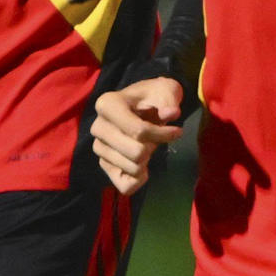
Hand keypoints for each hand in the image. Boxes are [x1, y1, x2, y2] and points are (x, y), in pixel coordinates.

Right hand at [89, 76, 187, 194]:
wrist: (140, 105)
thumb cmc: (152, 96)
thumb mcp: (165, 89)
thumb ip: (169, 99)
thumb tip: (171, 114)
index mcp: (107, 105)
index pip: (138, 131)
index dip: (162, 135)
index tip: (177, 131)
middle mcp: (98, 127)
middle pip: (136, 153)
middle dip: (153, 148)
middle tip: (156, 139)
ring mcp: (99, 148)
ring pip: (132, 169)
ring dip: (147, 161)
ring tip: (147, 147)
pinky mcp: (104, 165)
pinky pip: (124, 186)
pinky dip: (138, 181)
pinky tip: (144, 168)